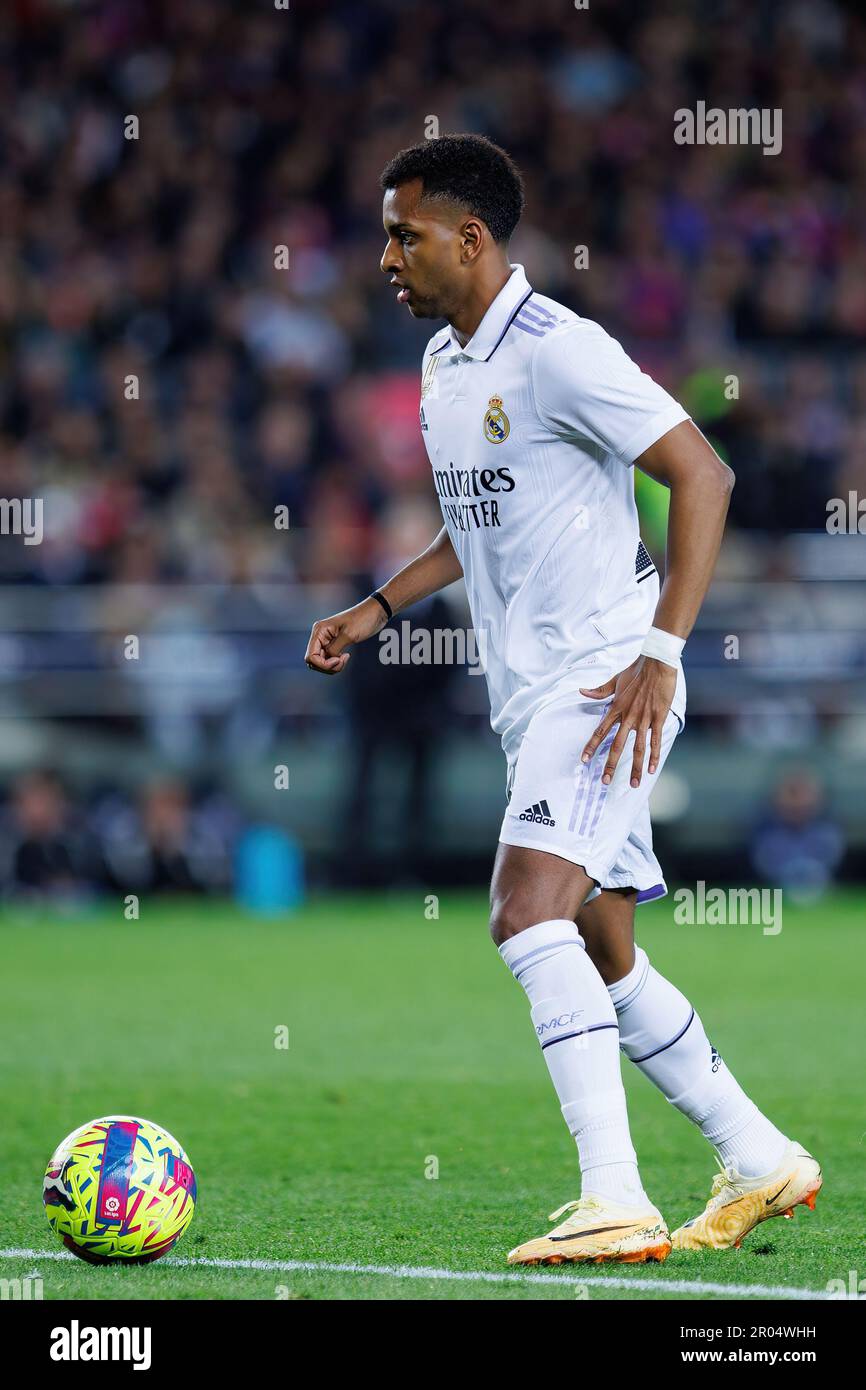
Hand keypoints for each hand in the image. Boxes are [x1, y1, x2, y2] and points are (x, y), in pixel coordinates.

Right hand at [304, 597, 388, 674]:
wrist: (376, 612)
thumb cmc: (363, 619)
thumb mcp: (348, 635)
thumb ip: (334, 649)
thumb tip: (326, 660)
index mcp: (320, 630)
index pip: (310, 656)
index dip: (322, 664)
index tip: (338, 660)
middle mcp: (320, 635)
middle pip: (314, 661)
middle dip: (328, 666)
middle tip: (343, 660)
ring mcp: (327, 640)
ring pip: (322, 662)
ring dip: (333, 666)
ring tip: (345, 659)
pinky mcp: (335, 644)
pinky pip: (329, 659)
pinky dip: (337, 663)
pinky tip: (346, 656)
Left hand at [580, 656, 676, 786]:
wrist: (657, 662)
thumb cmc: (636, 670)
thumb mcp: (615, 680)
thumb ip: (599, 690)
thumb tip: (582, 691)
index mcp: (616, 708)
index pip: (600, 731)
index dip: (591, 746)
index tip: (584, 760)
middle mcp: (628, 717)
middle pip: (617, 746)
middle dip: (610, 765)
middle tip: (606, 781)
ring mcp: (644, 719)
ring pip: (638, 748)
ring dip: (635, 768)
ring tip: (634, 784)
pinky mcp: (658, 718)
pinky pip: (655, 741)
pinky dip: (654, 756)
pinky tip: (652, 769)